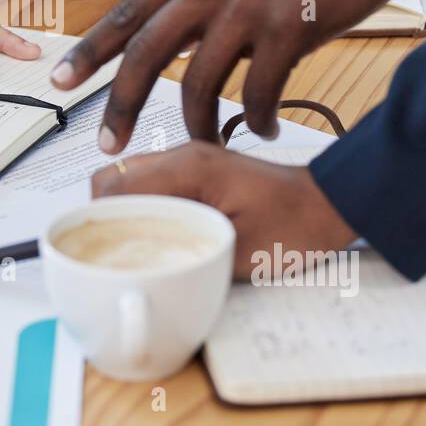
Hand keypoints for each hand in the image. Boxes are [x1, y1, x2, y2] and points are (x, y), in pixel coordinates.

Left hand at [52, 0, 409, 149]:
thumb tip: (184, 38)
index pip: (127, 14)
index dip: (89, 51)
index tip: (59, 80)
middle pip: (146, 53)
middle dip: (121, 105)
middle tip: (108, 144)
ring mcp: (248, 6)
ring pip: (199, 81)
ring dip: (198, 123)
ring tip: (205, 143)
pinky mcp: (290, 27)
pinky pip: (260, 90)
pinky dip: (257, 118)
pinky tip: (263, 128)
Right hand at [90, 141, 354, 278]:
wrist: (330, 203)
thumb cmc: (295, 225)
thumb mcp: (239, 252)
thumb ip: (186, 255)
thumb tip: (141, 270)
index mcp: (187, 168)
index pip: (115, 187)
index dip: (95, 221)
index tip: (95, 252)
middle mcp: (181, 155)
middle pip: (111, 177)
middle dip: (99, 215)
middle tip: (107, 253)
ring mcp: (187, 160)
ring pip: (126, 178)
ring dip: (118, 210)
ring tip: (126, 247)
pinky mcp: (195, 171)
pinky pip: (148, 183)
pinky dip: (138, 206)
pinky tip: (151, 235)